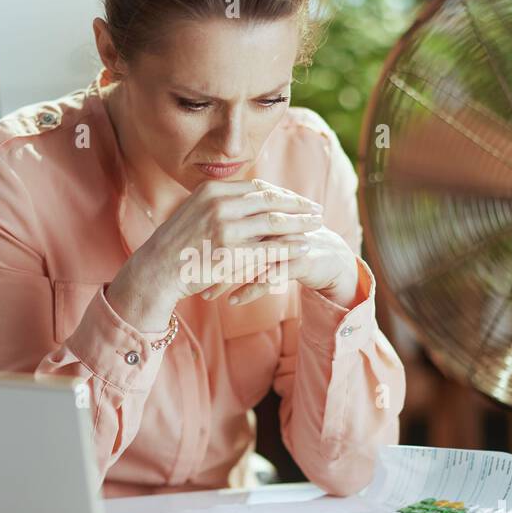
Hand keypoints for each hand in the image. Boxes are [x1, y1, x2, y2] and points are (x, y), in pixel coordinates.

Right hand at [106, 178, 322, 331]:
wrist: (156, 270)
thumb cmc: (176, 245)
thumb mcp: (193, 211)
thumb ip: (219, 202)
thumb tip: (245, 196)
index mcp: (212, 191)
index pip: (257, 187)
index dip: (282, 193)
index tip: (298, 199)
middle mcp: (220, 205)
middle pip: (270, 201)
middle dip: (298, 205)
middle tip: (317, 208)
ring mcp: (226, 229)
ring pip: (274, 223)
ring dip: (300, 224)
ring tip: (317, 225)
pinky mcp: (231, 254)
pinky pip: (269, 248)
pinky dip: (290, 247)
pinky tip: (304, 247)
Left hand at [201, 221, 360, 308]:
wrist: (330, 255)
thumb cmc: (290, 244)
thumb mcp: (262, 235)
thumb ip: (238, 229)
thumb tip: (200, 233)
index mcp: (261, 211)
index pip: (226, 222)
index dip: (202, 241)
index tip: (181, 260)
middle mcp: (273, 222)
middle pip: (234, 238)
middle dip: (208, 261)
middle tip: (187, 280)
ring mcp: (287, 239)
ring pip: (250, 258)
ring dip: (226, 278)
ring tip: (206, 296)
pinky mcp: (300, 258)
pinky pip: (271, 275)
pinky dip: (251, 289)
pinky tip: (233, 301)